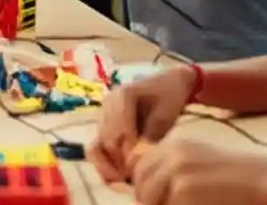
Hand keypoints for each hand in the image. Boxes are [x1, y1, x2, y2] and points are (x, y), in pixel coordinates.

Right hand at [89, 66, 197, 182]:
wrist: (169, 84)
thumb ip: (150, 133)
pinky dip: (106, 165)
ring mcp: (103, 117)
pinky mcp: (104, 129)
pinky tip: (120, 177)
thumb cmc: (169, 96)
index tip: (143, 167)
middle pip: (105, 141)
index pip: (119, 131)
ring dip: (110, 167)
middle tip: (137, 179)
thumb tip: (137, 156)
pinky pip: (98, 150)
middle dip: (119, 163)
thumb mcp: (165, 114)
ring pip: (97, 147)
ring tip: (126, 181)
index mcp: (121, 96)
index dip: (129, 153)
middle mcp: (106, 105)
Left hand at [130, 136, 266, 204]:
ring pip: (148, 200)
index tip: (158, 197)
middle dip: (151, 200)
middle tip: (178, 203)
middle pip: (140, 186)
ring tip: (193, 203)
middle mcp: (171, 154)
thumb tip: (140, 184)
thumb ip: (170, 170)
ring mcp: (175, 173)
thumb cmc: (241, 180)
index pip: (137, 167)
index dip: (146, 187)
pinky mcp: (182, 192)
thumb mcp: (201, 164)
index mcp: (174, 145)